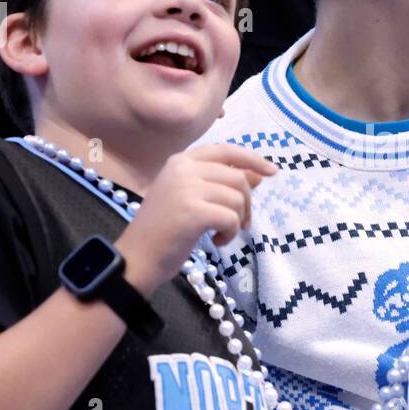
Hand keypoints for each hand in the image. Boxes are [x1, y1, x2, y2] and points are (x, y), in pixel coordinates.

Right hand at [114, 143, 276, 292]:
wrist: (136, 258)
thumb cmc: (165, 231)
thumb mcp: (194, 200)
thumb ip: (222, 184)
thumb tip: (258, 174)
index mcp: (181, 161)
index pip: (226, 150)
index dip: (252, 159)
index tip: (272, 172)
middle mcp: (182, 168)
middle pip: (238, 178)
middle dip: (246, 204)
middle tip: (239, 225)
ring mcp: (186, 188)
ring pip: (237, 198)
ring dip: (237, 221)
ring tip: (222, 235)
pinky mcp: (192, 211)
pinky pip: (231, 217)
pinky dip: (230, 233)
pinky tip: (216, 242)